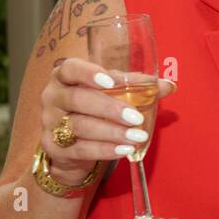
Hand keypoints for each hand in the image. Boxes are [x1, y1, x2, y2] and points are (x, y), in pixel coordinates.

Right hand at [40, 57, 178, 181]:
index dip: (89, 73)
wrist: (71, 146)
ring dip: (111, 132)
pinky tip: (124, 149)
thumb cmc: (94, 110)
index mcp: (65, 77)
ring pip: (79, 126)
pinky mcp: (53, 147)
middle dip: (109, 108)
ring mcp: (49, 123)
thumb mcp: (113, 94)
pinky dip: (104, 150)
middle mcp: (53, 96)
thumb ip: (138, 87)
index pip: (70, 68)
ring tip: (137, 136)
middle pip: (77, 99)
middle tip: (136, 117)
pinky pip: (79, 149)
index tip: (111, 82)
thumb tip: (169, 85)